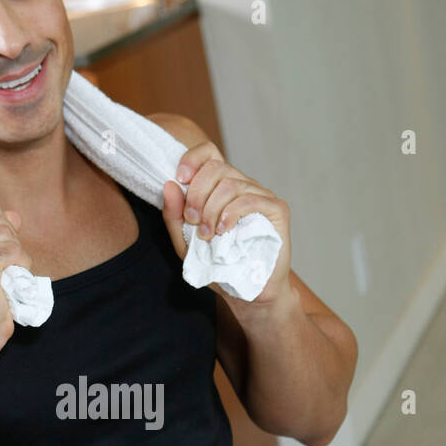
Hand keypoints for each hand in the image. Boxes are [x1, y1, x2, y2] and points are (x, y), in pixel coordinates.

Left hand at [161, 140, 291, 304]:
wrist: (248, 292)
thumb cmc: (219, 267)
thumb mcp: (185, 244)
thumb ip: (174, 216)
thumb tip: (169, 186)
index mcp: (220, 187)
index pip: (209, 153)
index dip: (192, 159)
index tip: (179, 179)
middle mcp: (242, 185)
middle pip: (216, 167)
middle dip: (197, 193)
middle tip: (192, 221)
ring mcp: (261, 195)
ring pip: (231, 184)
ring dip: (212, 209)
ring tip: (207, 235)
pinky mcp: (277, 208)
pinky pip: (250, 199)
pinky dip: (231, 214)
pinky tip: (223, 231)